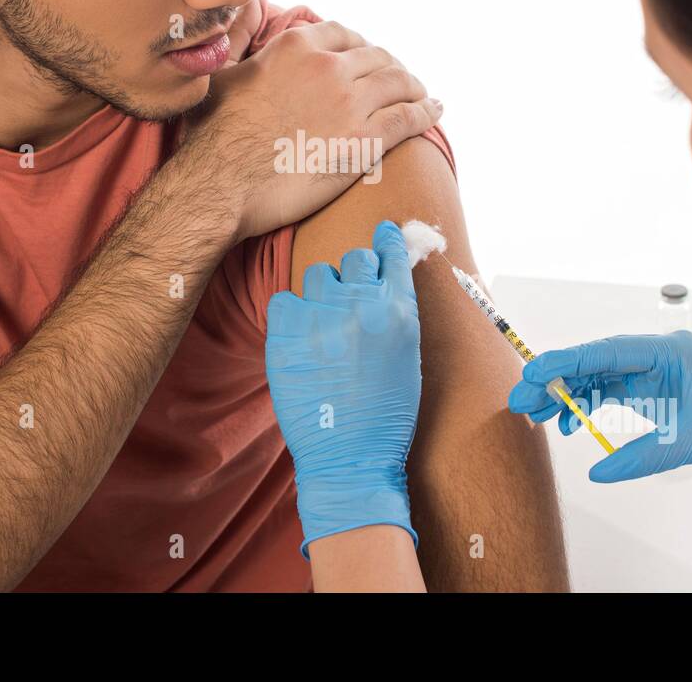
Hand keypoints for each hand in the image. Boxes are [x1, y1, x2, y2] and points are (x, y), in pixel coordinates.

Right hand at [185, 21, 441, 239]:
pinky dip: (426, 112)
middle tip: (399, 79)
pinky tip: (435, 111)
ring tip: (422, 95)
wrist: (222, 183)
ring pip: (399, 83)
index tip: (365, 57)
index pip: (342, 34)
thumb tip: (242, 22)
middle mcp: (328, 67)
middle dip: (391, 66)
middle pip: (376, 57)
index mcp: (295, 47)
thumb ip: (243, 46)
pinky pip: (408, 118)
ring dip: (414, 87)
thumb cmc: (213, 137)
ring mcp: (351, 103)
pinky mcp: (365, 141)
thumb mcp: (224, 76)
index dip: (360, 46)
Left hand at [265, 220, 421, 555]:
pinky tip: (300, 339)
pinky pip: (284, 300)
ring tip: (324, 327)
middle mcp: (361, 305)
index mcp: (398, 310)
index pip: (392, 250)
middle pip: (353, 258)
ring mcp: (320, 317)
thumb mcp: (407, 356)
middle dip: (353, 274)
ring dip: (321, 292)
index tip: (382, 234)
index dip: (386, 240)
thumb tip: (383, 276)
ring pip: (317, 273)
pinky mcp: (285, 333)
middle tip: (349, 301)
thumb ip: (396, 312)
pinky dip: (291, 314)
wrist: (350, 457)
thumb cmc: (385, 413)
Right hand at [508, 331, 691, 518]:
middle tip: (522, 399)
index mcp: (672, 351)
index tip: (534, 371)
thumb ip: (646, 454)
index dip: (567, 361)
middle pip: (597, 363)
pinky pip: (612, 395)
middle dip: (557, 380)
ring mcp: (658, 376)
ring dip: (568, 395)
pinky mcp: (658, 397)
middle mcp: (661, 357)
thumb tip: (599, 470)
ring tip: (537, 413)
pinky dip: (588, 407)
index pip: (609, 351)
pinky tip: (571, 422)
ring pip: (599, 379)